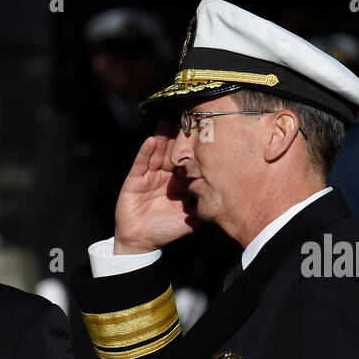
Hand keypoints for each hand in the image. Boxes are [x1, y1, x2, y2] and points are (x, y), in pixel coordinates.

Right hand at [113, 127, 198, 254]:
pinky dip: (146, 152)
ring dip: (162, 137)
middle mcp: (165, 176)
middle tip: (186, 116)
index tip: (204, 132)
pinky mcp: (134, 180)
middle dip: (178, 136)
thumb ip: (204, 207)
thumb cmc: (166, 231)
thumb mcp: (191, 219)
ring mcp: (149, 176)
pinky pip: (141, 163)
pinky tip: (152, 140)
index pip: (188, 161)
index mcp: (179, 183)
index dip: (194, 148)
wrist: (142, 242)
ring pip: (157, 153)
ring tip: (168, 120)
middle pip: (172, 152)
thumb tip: (224, 197)